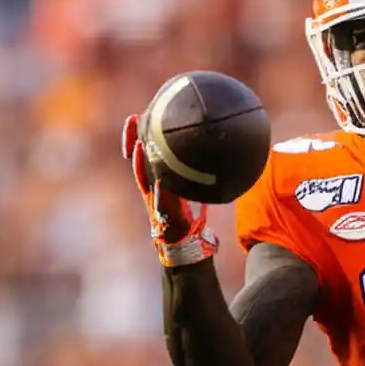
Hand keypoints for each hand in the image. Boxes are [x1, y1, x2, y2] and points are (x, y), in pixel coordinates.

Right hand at [122, 114, 218, 266]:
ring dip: (139, 159)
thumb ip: (204, 178)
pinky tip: (159, 175)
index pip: (148, 155)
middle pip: (139, 160)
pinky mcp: (161, 214)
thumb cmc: (192, 222)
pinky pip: (158, 198)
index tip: (143, 115)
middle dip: (134, 139)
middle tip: (134, 117)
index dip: (143, 136)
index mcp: (159, 183)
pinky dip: (158, 186)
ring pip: (143, 176)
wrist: (187, 250)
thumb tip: (230, 158)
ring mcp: (154, 201)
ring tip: (139, 142)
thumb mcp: (198, 194)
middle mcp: (153, 189)